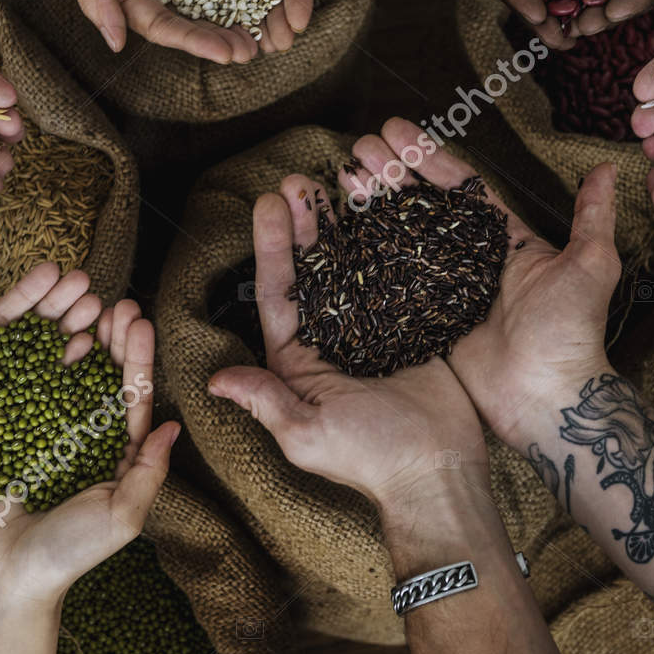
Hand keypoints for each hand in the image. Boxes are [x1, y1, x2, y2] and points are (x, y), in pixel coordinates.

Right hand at [0, 265, 176, 605]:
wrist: (9, 580)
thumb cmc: (70, 555)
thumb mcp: (121, 518)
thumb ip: (147, 474)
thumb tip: (171, 426)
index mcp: (120, 458)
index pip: (134, 398)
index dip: (138, 358)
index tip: (139, 320)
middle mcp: (90, 443)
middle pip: (105, 380)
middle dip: (114, 340)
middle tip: (116, 302)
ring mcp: (53, 439)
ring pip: (71, 379)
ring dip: (80, 342)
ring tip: (83, 307)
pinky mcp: (18, 441)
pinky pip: (30, 395)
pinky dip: (37, 363)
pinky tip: (41, 336)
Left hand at [206, 172, 487, 508]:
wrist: (439, 474)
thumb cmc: (369, 460)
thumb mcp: (308, 434)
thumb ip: (266, 401)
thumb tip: (215, 379)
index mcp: (298, 363)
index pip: (278, 293)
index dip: (272, 247)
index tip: (267, 203)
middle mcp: (331, 341)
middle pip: (313, 271)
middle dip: (304, 225)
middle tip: (298, 179)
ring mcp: (373, 332)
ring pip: (352, 267)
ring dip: (343, 226)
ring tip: (337, 180)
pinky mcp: (411, 328)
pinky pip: (396, 279)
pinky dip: (389, 244)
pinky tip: (384, 209)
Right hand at [341, 120, 620, 449]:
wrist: (547, 396)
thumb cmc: (572, 330)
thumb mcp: (591, 265)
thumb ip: (592, 216)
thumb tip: (606, 169)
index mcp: (505, 240)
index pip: (460, 187)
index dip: (428, 158)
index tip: (396, 131)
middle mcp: (470, 260)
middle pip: (423, 205)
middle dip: (391, 173)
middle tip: (360, 146)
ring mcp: (444, 289)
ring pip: (401, 236)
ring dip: (373, 203)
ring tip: (344, 174)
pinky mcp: (424, 319)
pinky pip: (393, 280)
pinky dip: (368, 254)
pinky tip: (343, 229)